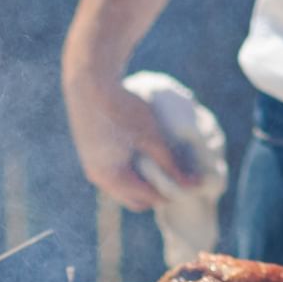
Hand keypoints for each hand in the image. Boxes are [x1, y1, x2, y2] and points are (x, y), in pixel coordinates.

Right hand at [64, 74, 197, 211]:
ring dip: (145, 182)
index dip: (174, 192)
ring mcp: (92, 166)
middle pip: (135, 200)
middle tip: (179, 178)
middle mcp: (98, 178)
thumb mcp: (152, 138)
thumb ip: (171, 165)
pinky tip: (147, 155)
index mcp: (112, 178)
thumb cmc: (123, 109)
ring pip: (125, 188)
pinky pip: (116, 174)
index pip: (149, 198)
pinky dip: (133, 172)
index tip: (192, 182)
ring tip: (166, 166)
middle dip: (158, 193)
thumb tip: (193, 185)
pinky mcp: (91, 155)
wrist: (89, 81)